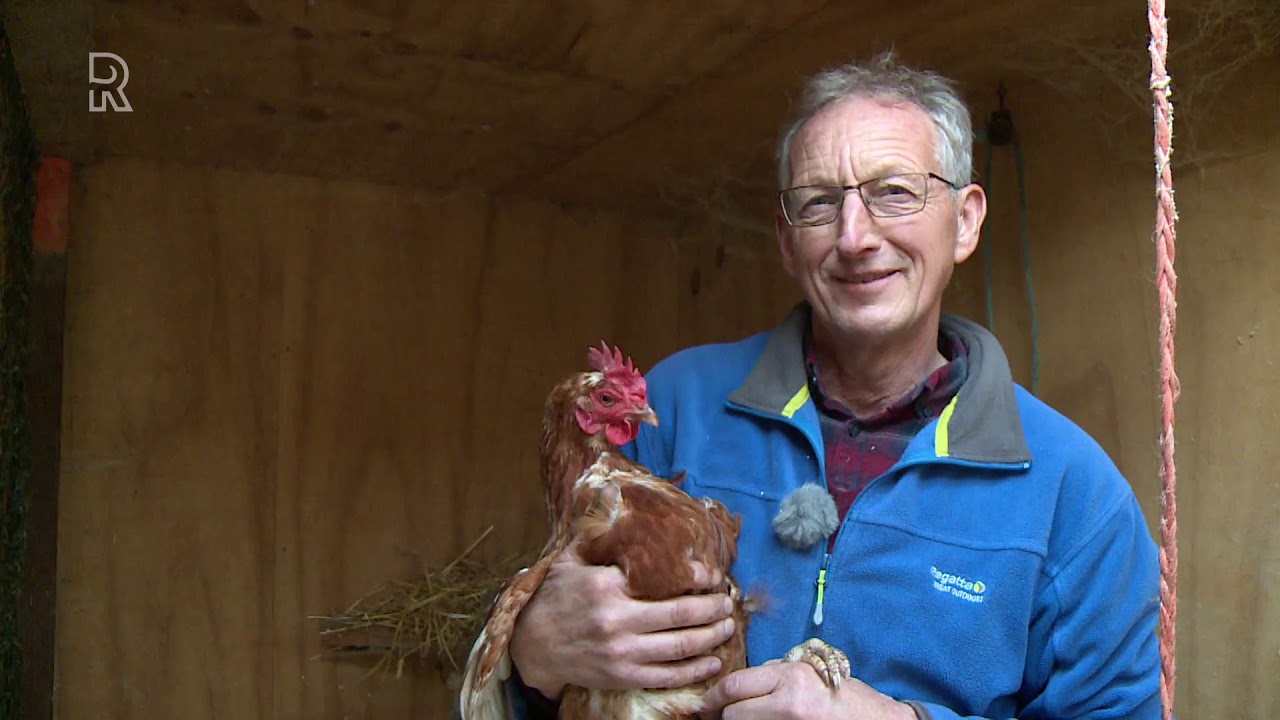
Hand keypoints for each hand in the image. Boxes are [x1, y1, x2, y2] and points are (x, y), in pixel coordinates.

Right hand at [508, 544, 736, 699]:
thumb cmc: (554, 597)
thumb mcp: (570, 559)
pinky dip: (695, 670)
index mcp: (607, 586)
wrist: (532, 645)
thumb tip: (619, 501)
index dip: (695, 578)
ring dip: (711, 637)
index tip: (712, 575)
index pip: (662, 580)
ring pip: (680, 647)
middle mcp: (616, 620)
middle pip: (680, 616)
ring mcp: (621, 653)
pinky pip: (667, 677)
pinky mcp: (622, 677)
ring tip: (727, 627)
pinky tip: (712, 661)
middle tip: (727, 602)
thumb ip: (598, 537)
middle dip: (712, 609)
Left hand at [701, 662, 915, 719]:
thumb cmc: (846, 695)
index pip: (736, 684)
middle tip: (716, 714)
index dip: (715, 694)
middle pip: (734, 710)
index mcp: (790, 677)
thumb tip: (745, 683)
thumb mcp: (811, 672)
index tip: (708, 700)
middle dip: (722, 713)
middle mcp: (788, 701)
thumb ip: (777, 674)